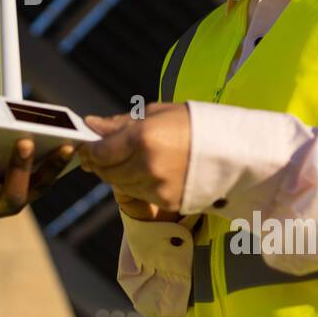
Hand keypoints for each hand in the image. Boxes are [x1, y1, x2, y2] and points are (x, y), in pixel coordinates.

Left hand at [77, 104, 191, 216]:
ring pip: (121, 185)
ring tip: (127, 160)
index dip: (89, 151)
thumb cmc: (193, 124)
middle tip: (99, 156)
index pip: (100, 152)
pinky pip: (139, 194)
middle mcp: (147, 165)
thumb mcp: (155, 114)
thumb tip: (91, 124)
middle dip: (99, 164)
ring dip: (117, 174)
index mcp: (142, 138)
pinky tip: (145, 171)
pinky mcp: (167, 202)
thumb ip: (120, 123)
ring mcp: (157, 187)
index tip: (86, 148)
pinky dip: (136, 184)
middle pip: (107, 172)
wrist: (231, 148)